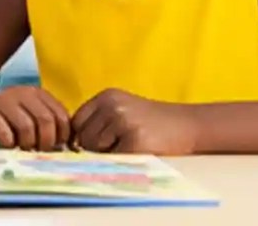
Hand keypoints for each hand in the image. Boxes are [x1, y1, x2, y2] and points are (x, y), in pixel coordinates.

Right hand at [0, 86, 69, 150]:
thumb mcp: (28, 122)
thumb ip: (48, 126)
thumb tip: (70, 145)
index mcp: (35, 93)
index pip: (62, 115)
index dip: (62, 136)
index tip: (53, 148)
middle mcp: (20, 92)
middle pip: (47, 120)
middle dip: (45, 142)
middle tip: (37, 152)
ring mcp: (2, 101)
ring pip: (28, 126)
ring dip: (26, 144)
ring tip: (19, 148)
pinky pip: (6, 132)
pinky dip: (8, 144)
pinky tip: (3, 144)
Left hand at [71, 89, 199, 154]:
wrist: (189, 125)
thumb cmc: (152, 123)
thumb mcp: (122, 110)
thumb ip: (97, 121)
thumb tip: (69, 144)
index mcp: (106, 96)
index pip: (76, 122)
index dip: (83, 137)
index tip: (101, 142)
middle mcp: (112, 106)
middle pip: (83, 137)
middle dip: (96, 148)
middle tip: (122, 143)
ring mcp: (123, 122)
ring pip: (95, 150)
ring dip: (109, 154)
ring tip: (131, 145)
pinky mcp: (135, 140)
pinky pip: (113, 159)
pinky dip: (122, 161)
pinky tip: (139, 151)